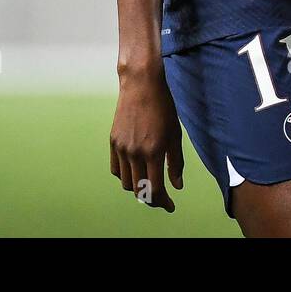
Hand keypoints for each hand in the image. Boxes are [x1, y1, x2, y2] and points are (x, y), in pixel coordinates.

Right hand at [109, 64, 184, 211]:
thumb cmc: (163, 107)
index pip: (156, 189)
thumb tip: (177, 186)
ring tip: (148, 185)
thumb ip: (176, 163)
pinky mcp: (113, 142)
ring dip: (138, 189)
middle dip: (152, 199)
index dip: (163, 202)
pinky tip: (135, 172)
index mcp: (153, 152)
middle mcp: (135, 153)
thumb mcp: (175, 135)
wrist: (141, 85)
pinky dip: (125, 176)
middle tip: (161, 198)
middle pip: (139, 190)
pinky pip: (116, 169)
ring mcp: (121, 148)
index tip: (170, 206)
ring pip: (126, 183)